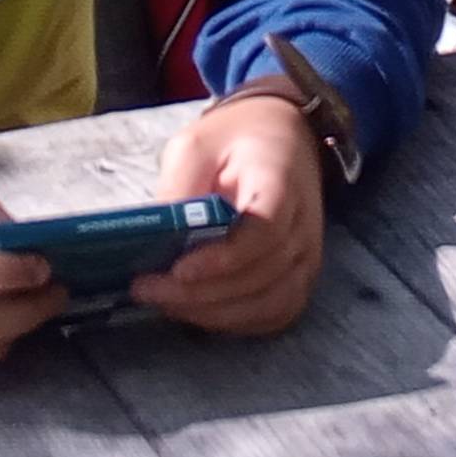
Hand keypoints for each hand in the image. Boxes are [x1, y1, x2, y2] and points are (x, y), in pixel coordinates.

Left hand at [136, 93, 326, 335]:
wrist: (282, 135)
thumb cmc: (235, 140)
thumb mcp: (195, 145)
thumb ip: (178, 189)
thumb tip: (154, 242)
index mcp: (280, 182)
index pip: (263, 233)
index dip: (222, 259)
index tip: (178, 269)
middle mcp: (303, 225)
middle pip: (261, 276)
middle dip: (199, 294)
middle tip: (148, 290)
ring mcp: (307, 255)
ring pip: (269, 304)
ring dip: (214, 313)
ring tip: (166, 303)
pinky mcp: (301, 275)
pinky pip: (275, 314)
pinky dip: (237, 321)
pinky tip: (199, 312)